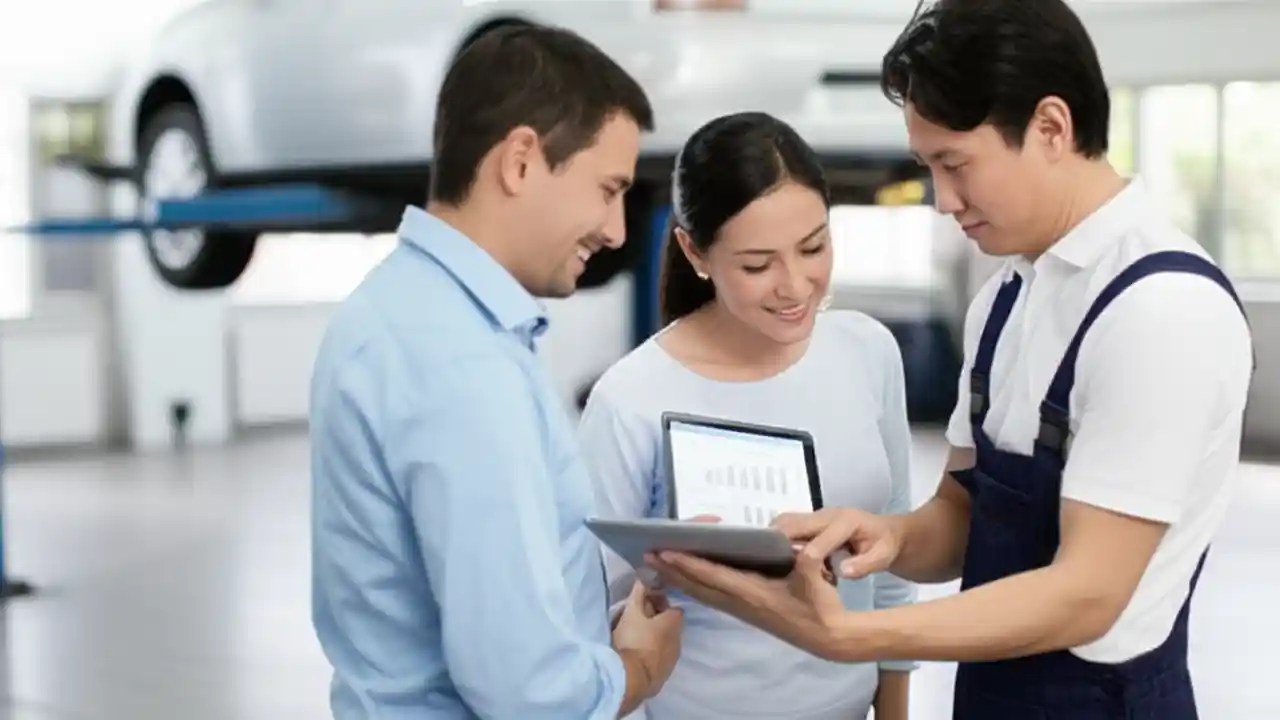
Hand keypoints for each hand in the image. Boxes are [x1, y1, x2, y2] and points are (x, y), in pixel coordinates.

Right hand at [612, 580, 683, 696]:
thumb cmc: (633, 641)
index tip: (644, 602)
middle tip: (637, 619)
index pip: (673, 608)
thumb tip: (643, 578)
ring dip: (654, 638)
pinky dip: (652, 654)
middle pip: (670, 626)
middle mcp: (678, 640)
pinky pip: (659, 659)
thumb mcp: (631, 612)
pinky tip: (637, 655)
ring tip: (635, 637)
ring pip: (665, 643)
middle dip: (656, 621)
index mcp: (673, 623)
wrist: (632, 680)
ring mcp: (672, 660)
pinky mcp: (663, 676)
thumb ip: (637, 594)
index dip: (660, 603)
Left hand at [644, 546, 846, 660]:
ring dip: (678, 578)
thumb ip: (806, 562)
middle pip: (698, 586)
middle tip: (646, 553)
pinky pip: (711, 597)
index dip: (688, 563)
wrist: (829, 637)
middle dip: (672, 570)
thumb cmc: (822, 605)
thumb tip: (796, 545)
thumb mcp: (816, 579)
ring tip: (657, 562)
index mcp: (754, 594)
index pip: (713, 576)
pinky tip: (684, 577)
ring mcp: (741, 610)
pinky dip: (693, 584)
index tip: (666, 551)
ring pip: (701, 593)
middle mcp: (741, 603)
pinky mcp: (745, 611)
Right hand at [773, 508, 900, 579]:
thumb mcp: (883, 556)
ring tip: (771, 565)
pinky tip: (779, 560)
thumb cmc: (884, 545)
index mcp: (845, 521)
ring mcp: (815, 517)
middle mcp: (825, 515)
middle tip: (771, 568)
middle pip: (791, 523)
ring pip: (784, 523)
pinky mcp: (809, 522)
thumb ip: (864, 564)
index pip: (818, 539)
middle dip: (777, 543)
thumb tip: (841, 572)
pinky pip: (788, 528)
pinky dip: (778, 542)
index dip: (806, 557)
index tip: (797, 575)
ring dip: (774, 541)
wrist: (885, 532)